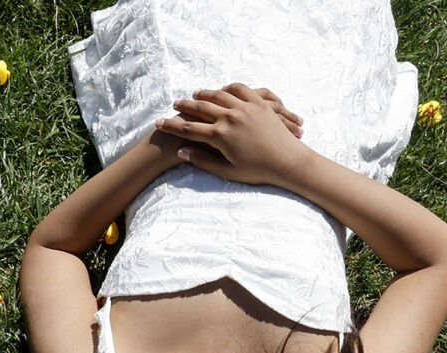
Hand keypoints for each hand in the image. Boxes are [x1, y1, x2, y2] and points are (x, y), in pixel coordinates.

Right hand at [156, 83, 312, 186]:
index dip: (171, 126)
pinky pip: (241, 89)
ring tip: (196, 95)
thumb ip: (204, 161)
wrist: (288, 162)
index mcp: (220, 135)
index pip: (188, 128)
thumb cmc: (258, 171)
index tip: (158, 123)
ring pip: (218, 94)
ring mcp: (245, 107)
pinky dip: (228, 88)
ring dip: (205, 94)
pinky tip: (223, 90)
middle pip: (200, 106)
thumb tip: (183, 151)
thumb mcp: (228, 171)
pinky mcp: (258, 103)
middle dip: (185, 105)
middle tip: (175, 104)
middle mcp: (230, 117)